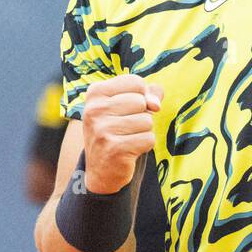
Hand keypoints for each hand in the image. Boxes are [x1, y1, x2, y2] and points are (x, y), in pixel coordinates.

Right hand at [81, 74, 162, 193]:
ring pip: (147, 121)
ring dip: (143, 132)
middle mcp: (95, 110)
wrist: (101, 170)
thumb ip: (146, 94)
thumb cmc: (116, 131)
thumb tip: (156, 103)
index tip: (128, 109)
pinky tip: (130, 150)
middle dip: (142, 116)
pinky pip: (148, 139)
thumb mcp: (125, 106)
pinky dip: (145, 145)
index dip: (141, 96)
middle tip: (125, 128)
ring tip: (127, 139)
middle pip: (142, 101)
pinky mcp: (115, 149)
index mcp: (95, 93)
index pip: (135, 82)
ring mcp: (103, 130)